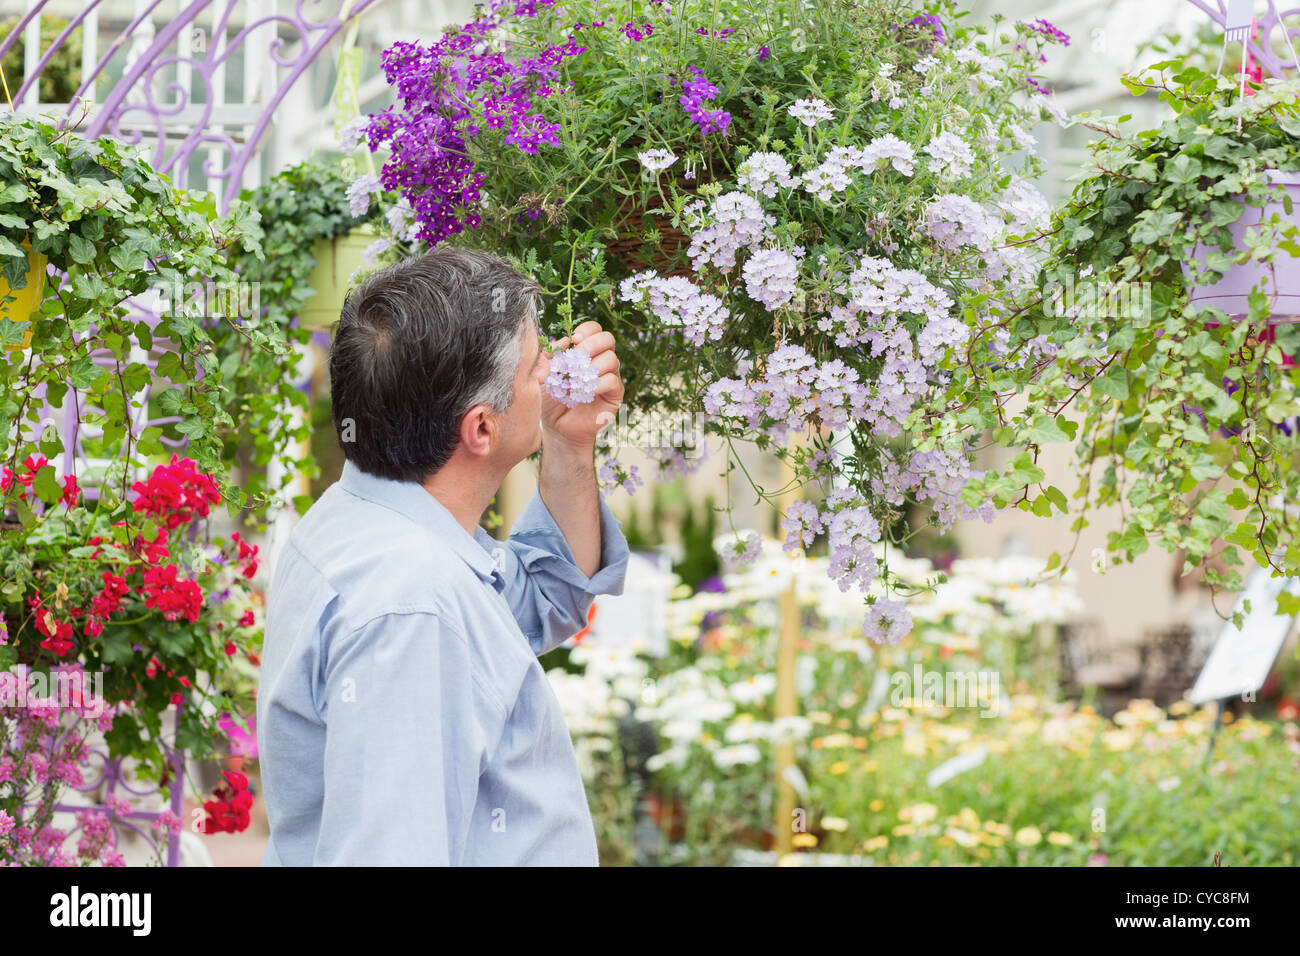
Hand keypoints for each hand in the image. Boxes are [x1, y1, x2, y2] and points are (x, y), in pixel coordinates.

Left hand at [541, 320, 623, 449]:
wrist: (557, 427)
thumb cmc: (551, 398)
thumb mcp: (545, 373)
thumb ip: (550, 355)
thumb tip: (566, 341)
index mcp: (585, 351)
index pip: (594, 330)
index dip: (587, 330)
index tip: (574, 340)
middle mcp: (600, 360)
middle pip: (608, 339)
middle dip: (592, 344)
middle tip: (578, 356)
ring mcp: (609, 376)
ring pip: (612, 359)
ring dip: (591, 368)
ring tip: (576, 380)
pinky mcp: (614, 394)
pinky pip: (612, 381)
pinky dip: (596, 385)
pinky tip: (583, 392)